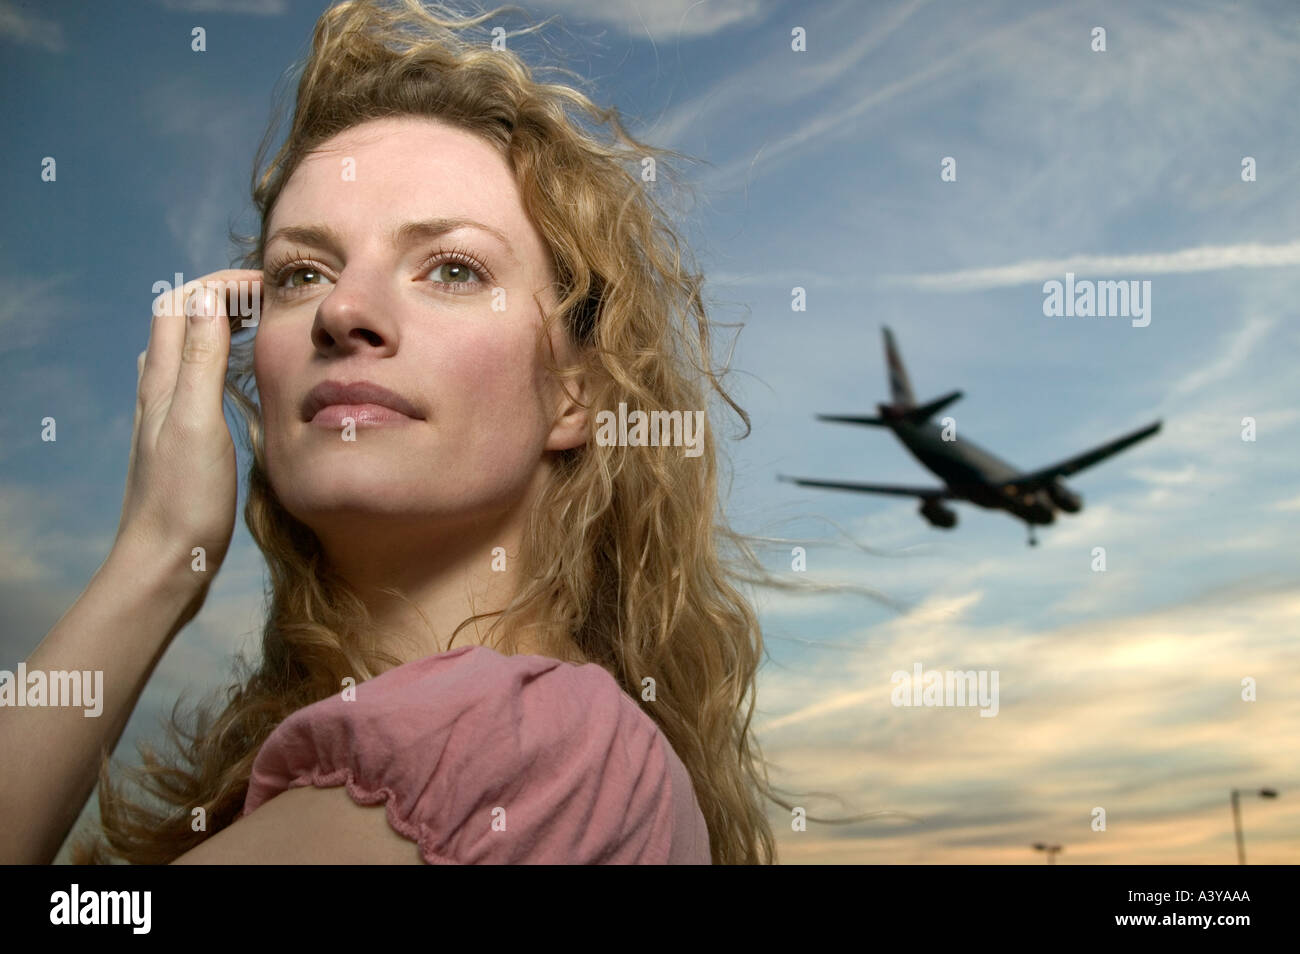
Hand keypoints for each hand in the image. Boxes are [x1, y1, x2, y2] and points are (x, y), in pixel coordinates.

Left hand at [113, 269, 261, 593]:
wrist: (165, 563)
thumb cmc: (184, 500)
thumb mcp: (197, 422)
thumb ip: (201, 359)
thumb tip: (208, 296)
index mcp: (163, 381)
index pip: (180, 303)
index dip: (221, 283)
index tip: (269, 286)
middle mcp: (158, 391)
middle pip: (180, 319)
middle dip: (222, 296)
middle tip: (272, 300)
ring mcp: (167, 416)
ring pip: (187, 349)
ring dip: (220, 325)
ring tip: (262, 327)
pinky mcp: (180, 440)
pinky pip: (197, 380)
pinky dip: (221, 361)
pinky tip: (245, 381)